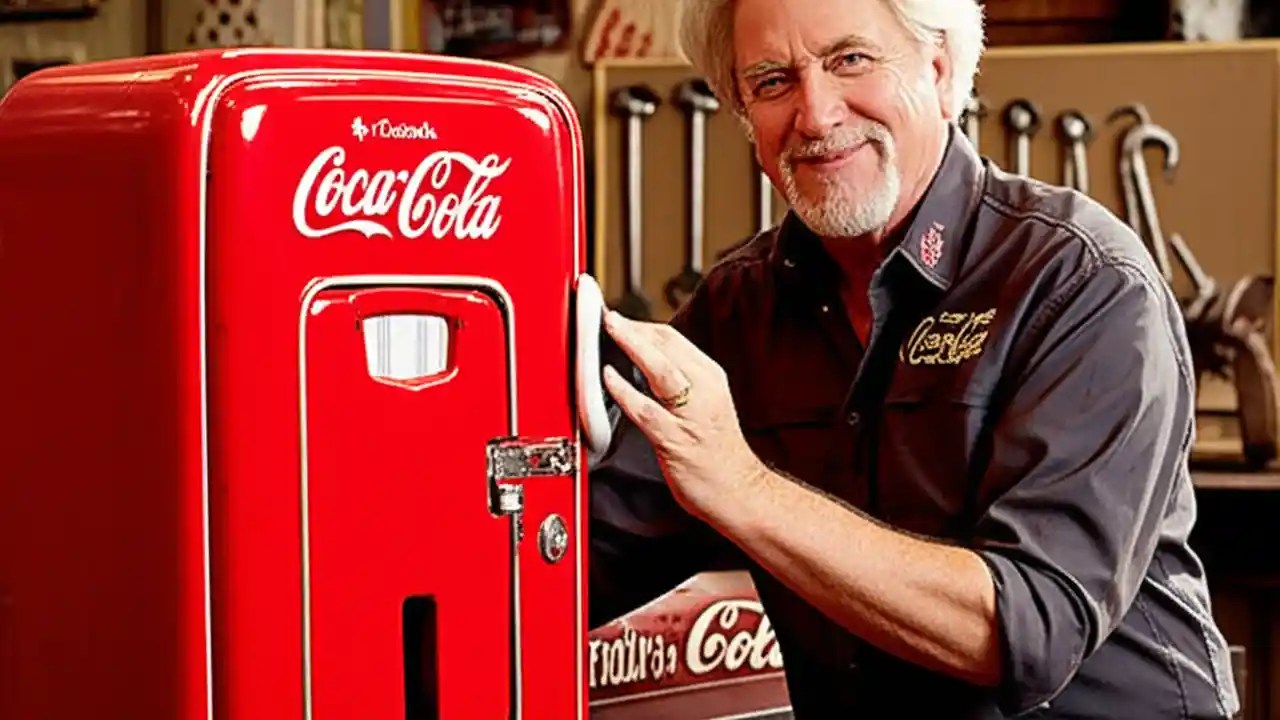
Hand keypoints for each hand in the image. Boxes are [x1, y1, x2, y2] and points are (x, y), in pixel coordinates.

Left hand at [601, 310, 768, 520]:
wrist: (739, 491)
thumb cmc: (715, 450)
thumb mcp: (703, 402)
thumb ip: (677, 381)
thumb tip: (640, 359)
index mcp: (709, 376)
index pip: (671, 338)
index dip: (640, 325)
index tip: (617, 319)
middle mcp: (704, 389)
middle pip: (666, 345)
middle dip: (633, 327)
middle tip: (607, 317)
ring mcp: (691, 414)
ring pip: (660, 370)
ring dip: (632, 346)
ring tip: (609, 331)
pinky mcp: (676, 440)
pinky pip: (646, 410)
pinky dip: (625, 391)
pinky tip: (609, 379)